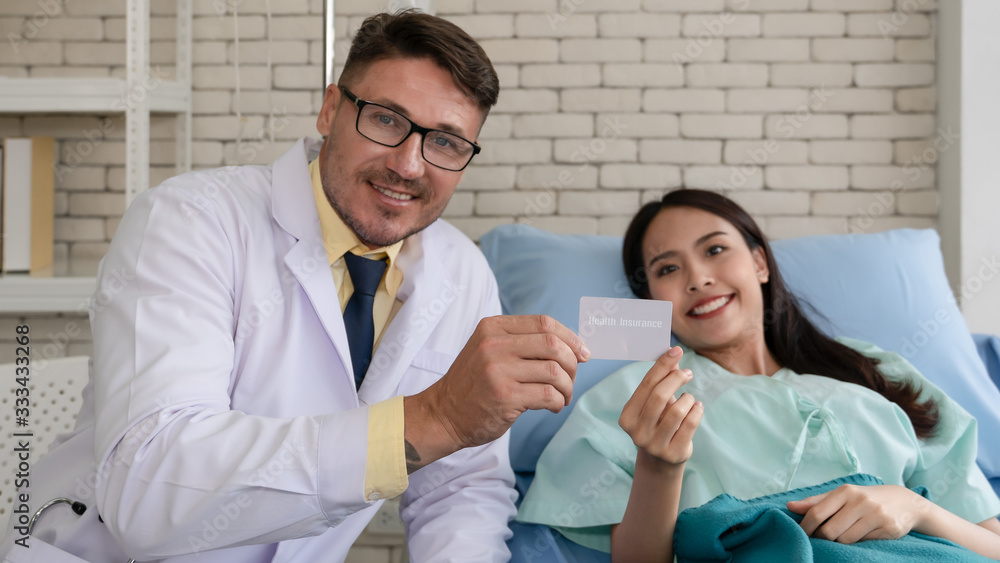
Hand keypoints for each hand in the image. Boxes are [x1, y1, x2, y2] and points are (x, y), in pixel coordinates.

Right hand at [404, 315, 588, 468]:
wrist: (444, 414)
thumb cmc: (474, 384)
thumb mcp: (489, 350)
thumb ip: (522, 342)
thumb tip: (573, 346)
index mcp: (492, 328)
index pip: (544, 323)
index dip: (570, 337)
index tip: (583, 353)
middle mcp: (494, 345)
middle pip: (553, 344)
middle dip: (572, 363)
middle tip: (571, 379)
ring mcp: (498, 371)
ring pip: (554, 371)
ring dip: (567, 386)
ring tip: (562, 396)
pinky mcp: (504, 397)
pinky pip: (547, 395)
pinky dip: (558, 402)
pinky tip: (553, 406)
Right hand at [618, 346, 701, 465]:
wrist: (661, 461)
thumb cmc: (657, 424)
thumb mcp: (654, 405)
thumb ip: (661, 383)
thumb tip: (674, 359)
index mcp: (627, 417)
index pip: (646, 385)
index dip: (662, 365)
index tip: (676, 351)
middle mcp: (637, 432)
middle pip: (659, 396)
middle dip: (676, 379)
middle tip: (687, 373)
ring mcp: (655, 445)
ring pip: (677, 410)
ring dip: (687, 398)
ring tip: (689, 398)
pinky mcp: (674, 454)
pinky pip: (690, 424)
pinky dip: (697, 411)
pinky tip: (697, 407)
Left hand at [787, 484, 930, 542]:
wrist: (905, 502)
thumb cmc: (865, 498)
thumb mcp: (842, 495)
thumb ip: (816, 502)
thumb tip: (790, 507)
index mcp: (845, 491)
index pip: (817, 512)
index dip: (805, 527)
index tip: (801, 534)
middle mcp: (860, 501)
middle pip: (829, 531)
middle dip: (822, 538)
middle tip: (821, 539)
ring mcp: (875, 514)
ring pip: (845, 539)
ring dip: (839, 542)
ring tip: (841, 536)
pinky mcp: (888, 528)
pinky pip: (863, 543)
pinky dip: (857, 543)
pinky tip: (859, 536)